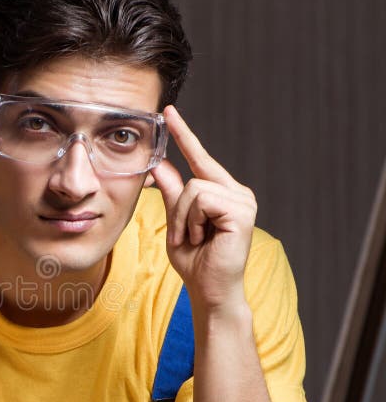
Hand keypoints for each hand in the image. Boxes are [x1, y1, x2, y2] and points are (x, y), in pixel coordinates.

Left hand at [151, 106, 256, 312]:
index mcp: (223, 193)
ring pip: (194, 189)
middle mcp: (237, 192)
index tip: (167, 111)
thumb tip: (158, 164)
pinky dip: (191, 222)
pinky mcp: (242, 212)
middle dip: (178, 212)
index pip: (199, 158)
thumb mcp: (176, 222)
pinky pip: (201, 200)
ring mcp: (243, 201)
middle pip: (192, 178)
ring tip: (194, 239)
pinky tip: (202, 239)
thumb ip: (170, 193)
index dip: (184, 134)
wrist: (209, 290)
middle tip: (185, 237)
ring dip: (183, 219)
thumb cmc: (195, 262)